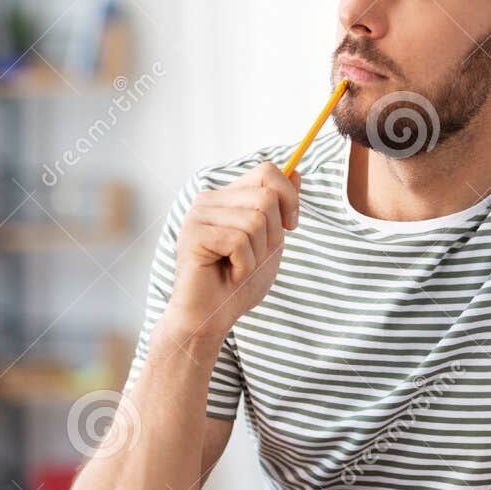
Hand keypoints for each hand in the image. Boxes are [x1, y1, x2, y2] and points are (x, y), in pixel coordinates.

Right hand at [160, 163, 299, 343]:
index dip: (289, 197)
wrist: (212, 317)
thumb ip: (279, 207)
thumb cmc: (238, 283)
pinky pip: (239, 241)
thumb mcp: (270, 241)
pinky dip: (244, 265)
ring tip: (238, 268)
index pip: (266, 171)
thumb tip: (297, 172)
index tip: (290, 225)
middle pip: (266, 197)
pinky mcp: (193, 235)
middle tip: (253, 257)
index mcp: (226, 197)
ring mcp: (198, 215)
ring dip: (257, 254)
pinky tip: (229, 275)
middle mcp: (209, 200)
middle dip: (272, 234)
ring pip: (255, 221)